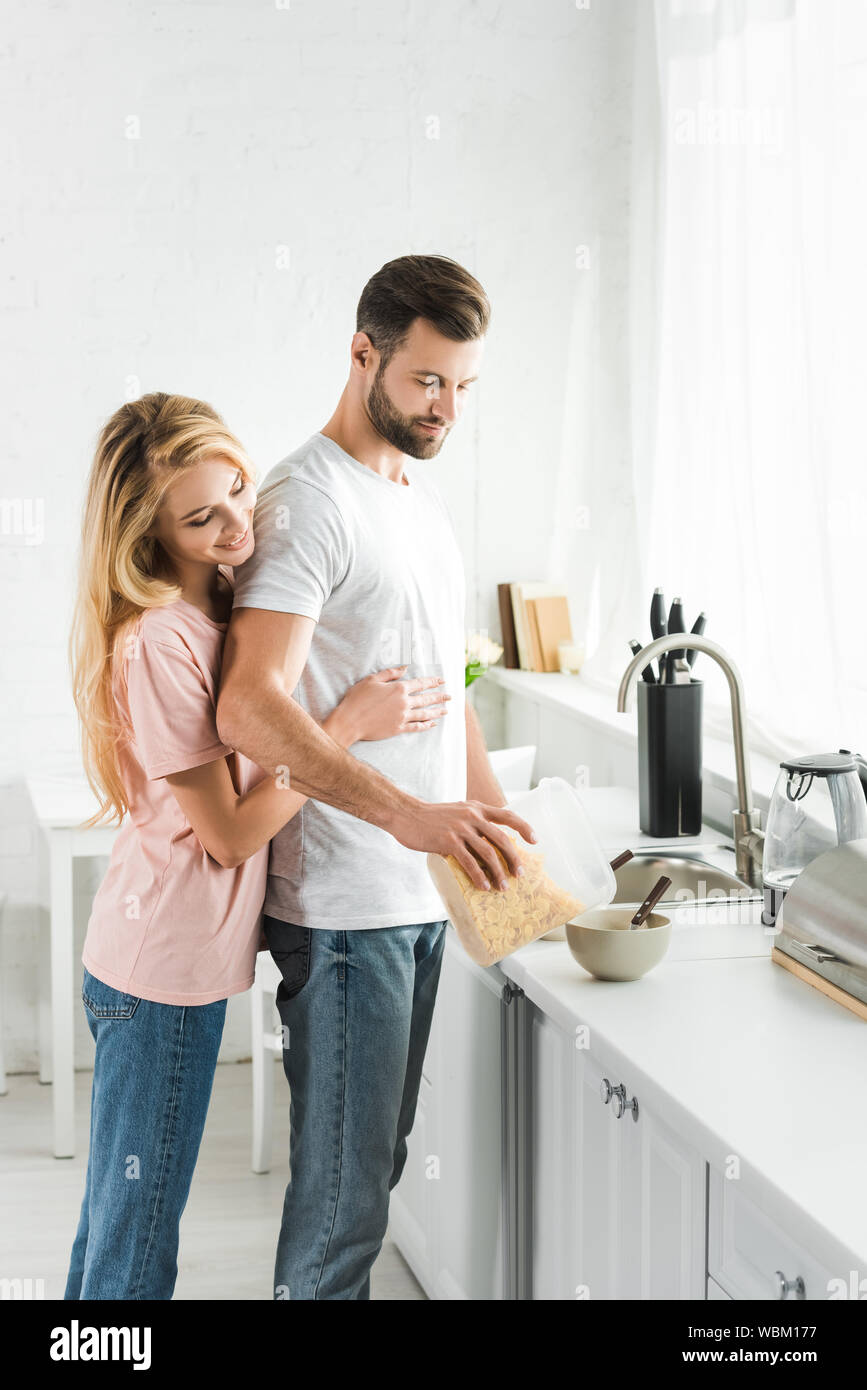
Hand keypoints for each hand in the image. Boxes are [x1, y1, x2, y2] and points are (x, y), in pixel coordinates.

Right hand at [335, 665, 449, 742]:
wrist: (350, 721)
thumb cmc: (357, 698)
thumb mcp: (371, 680)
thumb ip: (390, 674)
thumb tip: (405, 668)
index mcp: (398, 689)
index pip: (420, 684)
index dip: (432, 682)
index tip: (442, 681)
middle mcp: (403, 702)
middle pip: (426, 699)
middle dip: (439, 696)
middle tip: (450, 696)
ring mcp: (402, 717)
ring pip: (424, 713)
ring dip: (437, 711)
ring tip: (446, 710)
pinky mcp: (398, 728)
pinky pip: (416, 727)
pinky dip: (425, 725)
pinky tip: (432, 724)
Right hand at [385, 798, 537, 891]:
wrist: (405, 814)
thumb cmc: (430, 817)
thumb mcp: (457, 812)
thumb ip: (472, 822)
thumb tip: (487, 845)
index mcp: (476, 808)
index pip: (508, 815)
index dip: (524, 827)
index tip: (535, 840)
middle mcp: (472, 816)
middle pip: (502, 839)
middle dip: (514, 859)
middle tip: (519, 874)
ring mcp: (461, 829)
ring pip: (489, 853)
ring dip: (499, 873)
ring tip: (503, 887)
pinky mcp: (448, 842)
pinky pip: (470, 862)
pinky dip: (480, 876)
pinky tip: (484, 886)